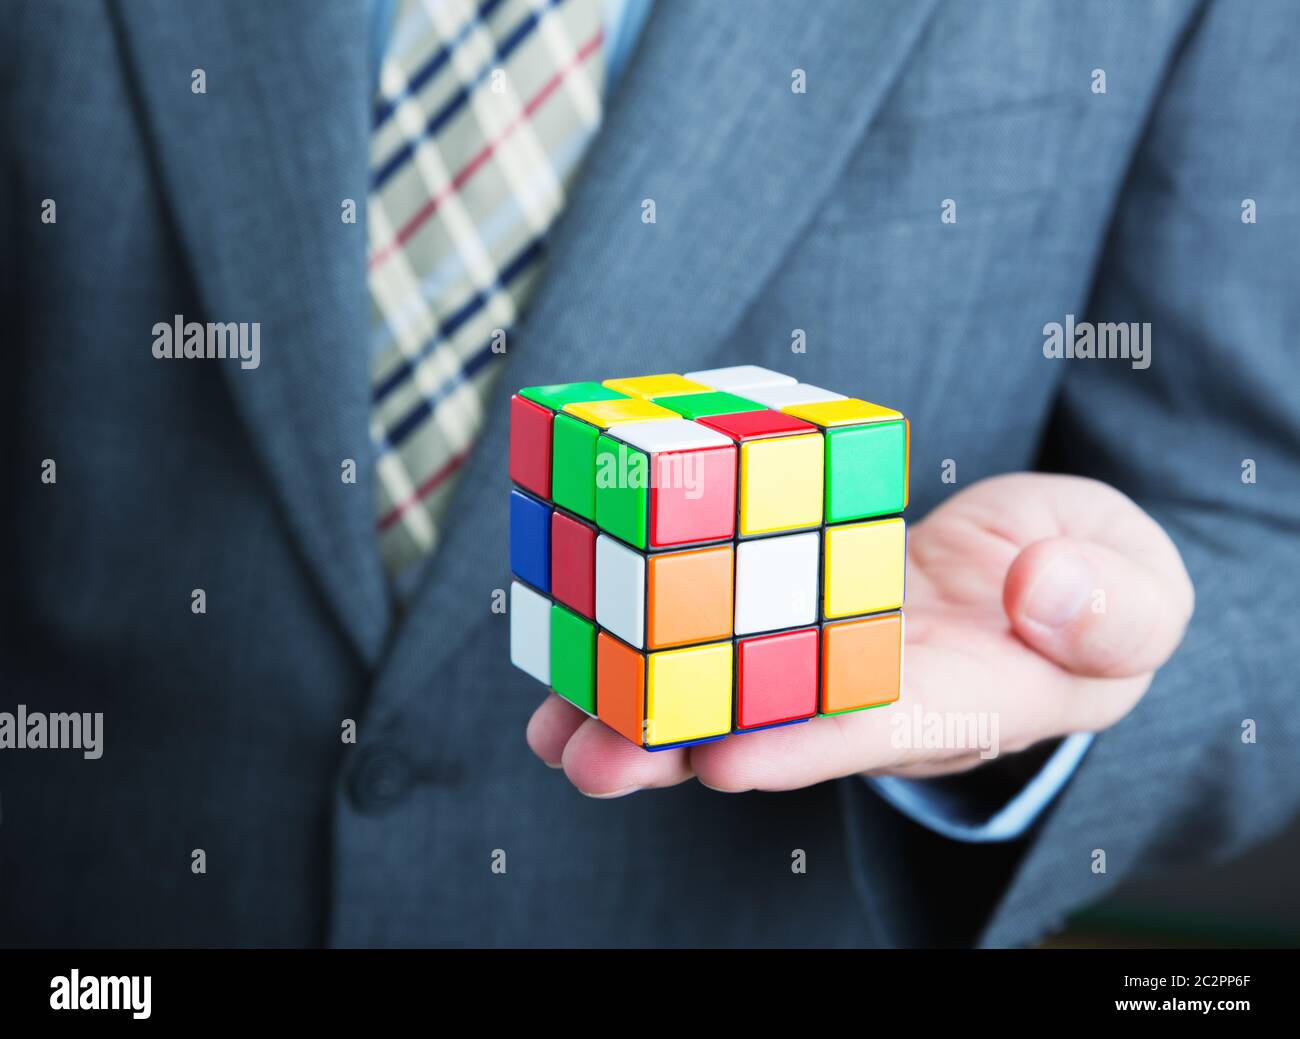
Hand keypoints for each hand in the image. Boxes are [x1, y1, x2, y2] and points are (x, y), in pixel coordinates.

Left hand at [526, 473, 1193, 796]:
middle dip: (680, 748)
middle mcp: (878, 691)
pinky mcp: (796, 604)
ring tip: (552, 730)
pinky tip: (579, 641)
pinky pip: (722, 620)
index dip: (807, 747)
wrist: (1049, 574)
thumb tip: (1043, 593)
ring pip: (729, 687)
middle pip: (774, 724)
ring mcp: (828, 651)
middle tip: (588, 761)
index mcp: (971, 698)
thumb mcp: (1139, 591)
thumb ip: (1111, 604)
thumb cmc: (1100, 587)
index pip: (882, 728)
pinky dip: (653, 627)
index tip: (727, 764)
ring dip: (639, 707)